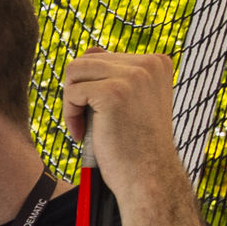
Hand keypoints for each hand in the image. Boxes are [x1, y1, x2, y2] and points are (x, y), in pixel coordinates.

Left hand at [61, 51, 185, 194]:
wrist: (148, 176)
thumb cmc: (136, 144)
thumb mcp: (131, 101)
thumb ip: (114, 74)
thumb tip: (90, 50)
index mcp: (156, 62)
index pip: (102, 57)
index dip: (92, 89)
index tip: (104, 115)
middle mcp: (149, 62)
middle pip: (85, 61)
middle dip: (79, 94)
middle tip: (90, 125)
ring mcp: (133, 75)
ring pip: (74, 71)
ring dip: (71, 102)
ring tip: (86, 127)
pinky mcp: (114, 91)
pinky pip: (72, 92)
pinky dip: (70, 116)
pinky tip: (84, 135)